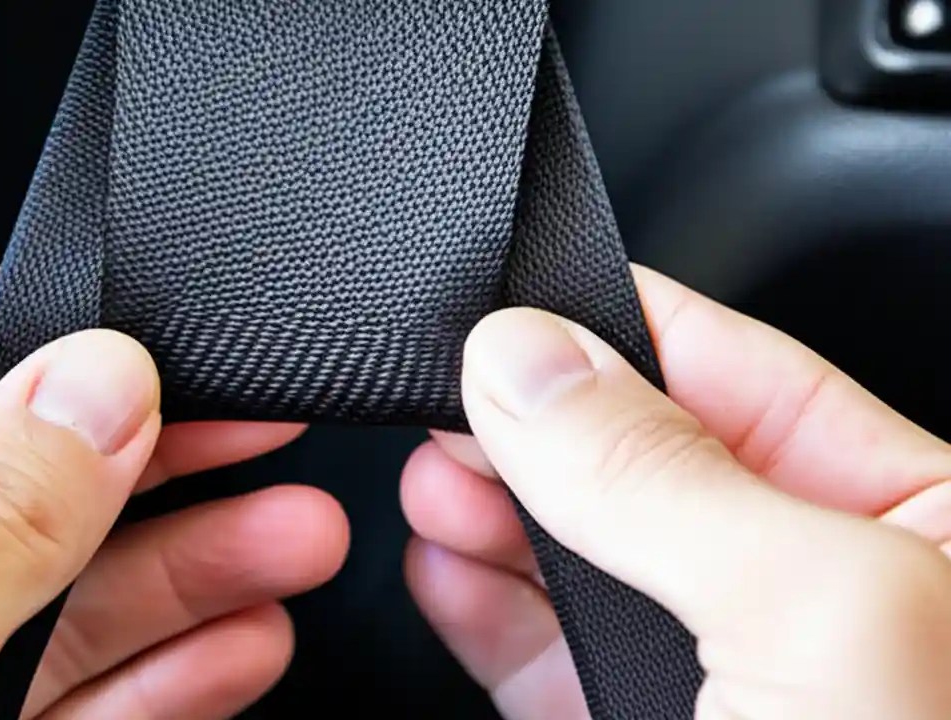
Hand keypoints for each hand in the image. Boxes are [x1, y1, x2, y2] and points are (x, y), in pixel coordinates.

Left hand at [0, 270, 348, 718]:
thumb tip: (99, 384)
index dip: (56, 347)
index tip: (176, 345)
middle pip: (12, 488)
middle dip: (160, 471)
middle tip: (270, 437)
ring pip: (56, 603)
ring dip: (190, 573)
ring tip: (292, 538)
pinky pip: (66, 702)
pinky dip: (161, 677)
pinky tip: (237, 642)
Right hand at [403, 265, 950, 718]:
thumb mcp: (810, 613)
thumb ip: (662, 472)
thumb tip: (530, 360)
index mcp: (929, 527)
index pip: (752, 372)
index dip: (618, 328)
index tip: (510, 310)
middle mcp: (824, 591)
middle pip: (642, 456)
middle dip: (534, 426)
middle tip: (453, 404)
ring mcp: (725, 668)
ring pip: (580, 552)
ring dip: (489, 508)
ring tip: (434, 482)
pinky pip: (540, 647)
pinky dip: (477, 603)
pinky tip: (442, 565)